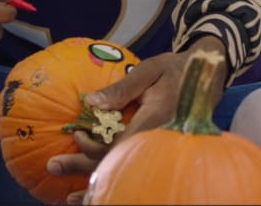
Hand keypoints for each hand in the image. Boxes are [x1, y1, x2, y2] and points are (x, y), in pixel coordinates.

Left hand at [46, 38, 228, 203]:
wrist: (208, 73)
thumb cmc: (175, 69)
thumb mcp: (149, 70)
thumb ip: (122, 88)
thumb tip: (90, 102)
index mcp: (156, 119)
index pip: (121, 143)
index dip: (95, 146)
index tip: (77, 135)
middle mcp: (158, 138)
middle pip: (118, 161)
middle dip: (84, 168)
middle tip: (53, 167)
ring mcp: (160, 147)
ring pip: (125, 169)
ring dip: (97, 181)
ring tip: (69, 199)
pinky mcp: (158, 148)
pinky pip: (133, 165)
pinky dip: (113, 177)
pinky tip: (94, 193)